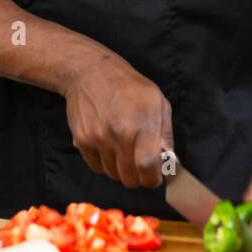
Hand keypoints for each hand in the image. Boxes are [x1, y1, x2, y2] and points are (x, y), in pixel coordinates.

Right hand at [63, 49, 172, 187]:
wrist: (91, 72)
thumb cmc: (129, 87)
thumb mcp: (158, 102)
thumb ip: (165, 134)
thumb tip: (169, 162)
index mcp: (142, 125)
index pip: (147, 167)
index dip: (153, 178)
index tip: (155, 176)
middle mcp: (119, 135)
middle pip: (130, 178)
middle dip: (138, 177)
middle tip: (139, 165)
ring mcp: (98, 139)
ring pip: (113, 175)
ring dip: (120, 170)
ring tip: (123, 151)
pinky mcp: (82, 141)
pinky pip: (96, 168)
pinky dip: (104, 164)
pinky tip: (108, 147)